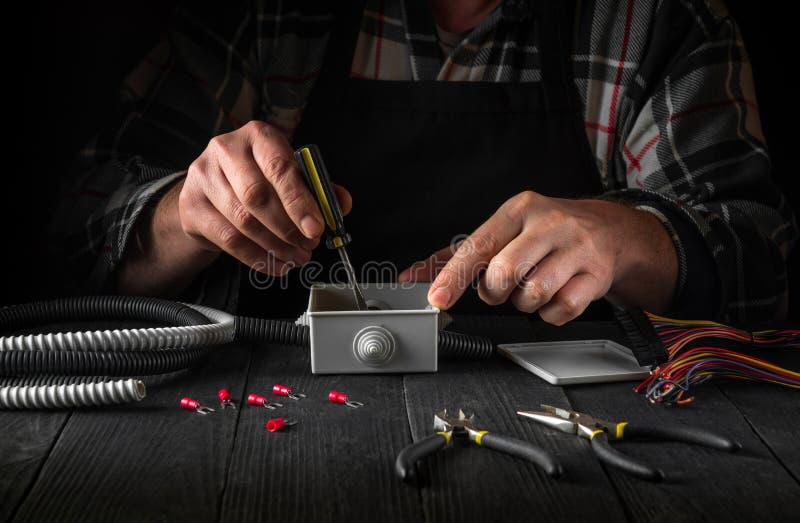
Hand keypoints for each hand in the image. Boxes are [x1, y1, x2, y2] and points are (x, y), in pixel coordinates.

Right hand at [179, 120, 350, 274]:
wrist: (210, 190)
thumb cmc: (256, 177)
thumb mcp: (288, 175)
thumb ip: (316, 188)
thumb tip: (341, 203)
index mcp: (258, 136)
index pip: (279, 167)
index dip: (299, 201)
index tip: (315, 227)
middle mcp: (226, 149)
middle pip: (257, 195)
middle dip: (288, 227)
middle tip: (308, 246)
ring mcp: (204, 176)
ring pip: (244, 220)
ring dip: (276, 246)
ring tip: (296, 256)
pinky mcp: (192, 204)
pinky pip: (228, 239)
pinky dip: (256, 257)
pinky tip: (275, 263)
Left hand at [402, 191, 676, 324]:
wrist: (609, 230)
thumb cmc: (545, 232)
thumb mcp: (502, 231)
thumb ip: (455, 256)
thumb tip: (413, 276)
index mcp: (519, 210)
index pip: (479, 245)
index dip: (455, 275)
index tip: (437, 298)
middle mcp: (549, 224)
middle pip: (505, 272)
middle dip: (494, 291)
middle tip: (500, 289)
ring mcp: (577, 249)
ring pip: (534, 294)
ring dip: (523, 303)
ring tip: (529, 289)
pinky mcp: (597, 275)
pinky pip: (561, 309)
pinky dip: (549, 313)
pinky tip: (553, 296)